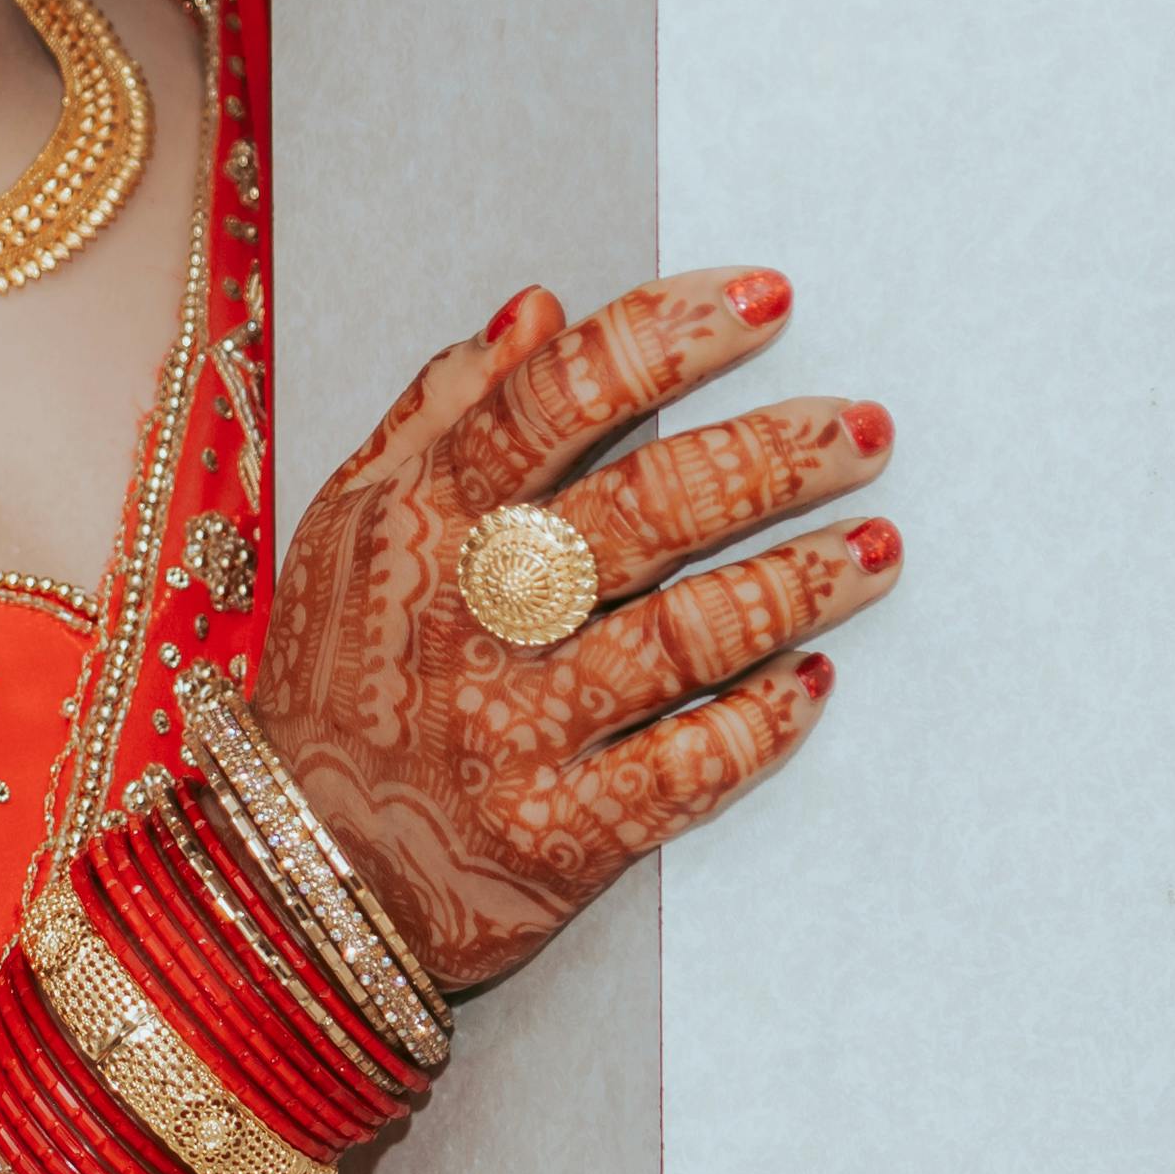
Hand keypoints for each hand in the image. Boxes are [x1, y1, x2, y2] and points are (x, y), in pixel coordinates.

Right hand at [246, 271, 899, 994]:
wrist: (294, 874)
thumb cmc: (339, 676)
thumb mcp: (351, 521)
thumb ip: (443, 409)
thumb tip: (542, 307)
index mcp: (424, 518)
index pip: (554, 397)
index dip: (666, 335)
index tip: (768, 299)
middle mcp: (473, 612)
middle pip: (645, 507)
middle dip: (771, 458)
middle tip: (865, 428)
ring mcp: (517, 728)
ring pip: (684, 635)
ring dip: (797, 583)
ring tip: (880, 545)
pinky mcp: (561, 835)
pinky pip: (686, 770)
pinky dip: (760, 722)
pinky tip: (816, 680)